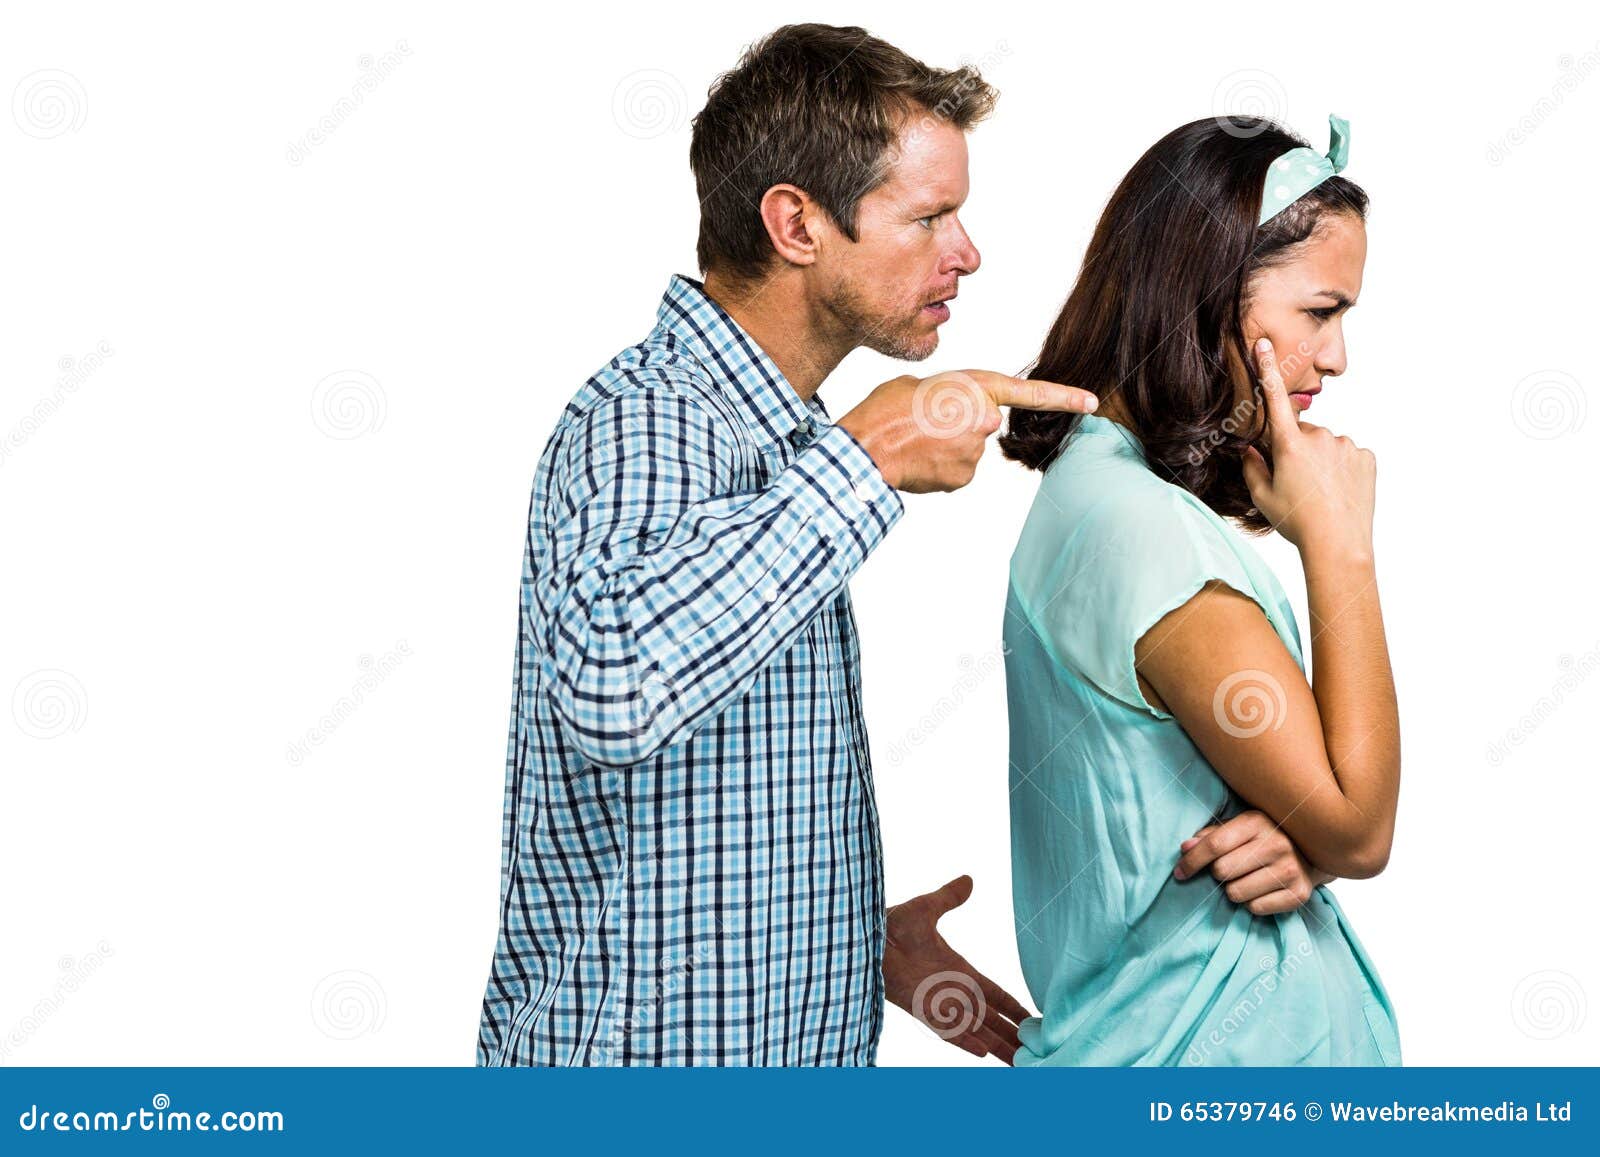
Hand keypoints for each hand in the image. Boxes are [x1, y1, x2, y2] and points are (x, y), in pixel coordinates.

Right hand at [838, 370, 1097, 492]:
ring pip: (967, 452)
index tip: (1093, 403)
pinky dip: (939, 470)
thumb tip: (950, 415)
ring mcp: (976, 451)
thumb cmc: (885, 410)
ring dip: (945, 450)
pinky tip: (919, 463)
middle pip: (981, 426)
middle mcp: (984, 418)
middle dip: (959, 428)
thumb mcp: (920, 384)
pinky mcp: (964, 477)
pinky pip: (956, 472)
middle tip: (924, 426)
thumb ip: (949, 395)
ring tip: (915, 443)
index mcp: (974, 387)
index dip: (1063, 397)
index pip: (1029, 393)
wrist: (867, 446)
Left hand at [882, 875, 1033, 1062]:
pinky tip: (983, 1053)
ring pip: (976, 1032)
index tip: (1034, 1020)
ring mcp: (940, 1005)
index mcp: (960, 971)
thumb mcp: (926, 908)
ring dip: (997, 1046)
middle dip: (1013, 1037)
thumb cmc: (891, 924)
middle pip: (992, 1021)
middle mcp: (954, 993)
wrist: (866, 936)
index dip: (1014, 1008)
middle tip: (1038, 1053)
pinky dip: (965, 1042)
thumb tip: (968, 880)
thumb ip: (948, 898)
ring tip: (1020, 1063)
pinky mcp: (922, 1011)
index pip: (995, 995)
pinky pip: (948, 1031)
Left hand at [1172, 809, 1333, 914]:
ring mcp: (1290, 869)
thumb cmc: (1261, 839)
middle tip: (1227, 870)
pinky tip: (1261, 890)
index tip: (1179, 873)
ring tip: (1246, 879)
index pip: (1214, 845)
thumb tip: (1185, 848)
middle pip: (1222, 871)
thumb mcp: (1236, 828)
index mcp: (1256, 822)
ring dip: (1233, 890)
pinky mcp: (1299, 893)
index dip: (1191, 861)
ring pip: (1236, 893)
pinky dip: (1252, 903)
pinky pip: (1255, 908)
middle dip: (1217, 874)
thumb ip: (1209, 836)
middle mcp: (1277, 843)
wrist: (1311, 852)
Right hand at [1241, 338, 1375, 558]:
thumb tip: (1251, 450)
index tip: (1263, 344)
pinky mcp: (1366, 457)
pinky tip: (1338, 491)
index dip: (1267, 369)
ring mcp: (1346, 445)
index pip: (1274, 400)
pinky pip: (1348, 455)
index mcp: (1289, 445)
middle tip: (1296, 483)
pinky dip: (1341, 468)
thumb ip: (1252, 468)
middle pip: (1301, 434)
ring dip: (1320, 460)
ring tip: (1319, 492)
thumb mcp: (1263, 497)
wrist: (1339, 545)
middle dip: (1297, 449)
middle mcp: (1319, 438)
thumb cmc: (1297, 522)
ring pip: (1326, 445)